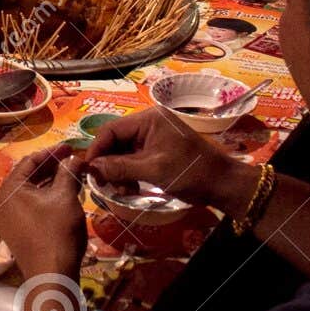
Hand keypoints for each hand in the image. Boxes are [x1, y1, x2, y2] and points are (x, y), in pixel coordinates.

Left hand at [0, 147, 87, 277]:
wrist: (51, 275)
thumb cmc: (56, 232)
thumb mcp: (65, 197)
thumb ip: (68, 172)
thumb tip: (74, 158)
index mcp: (8, 189)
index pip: (29, 160)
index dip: (52, 152)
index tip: (71, 148)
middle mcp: (2, 202)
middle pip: (28, 176)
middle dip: (52, 167)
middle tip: (73, 160)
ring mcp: (7, 219)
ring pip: (30, 193)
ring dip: (50, 183)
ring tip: (72, 176)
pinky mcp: (16, 232)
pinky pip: (29, 207)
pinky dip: (46, 199)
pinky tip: (64, 196)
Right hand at [84, 108, 233, 206]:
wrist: (222, 184)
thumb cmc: (190, 172)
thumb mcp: (153, 170)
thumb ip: (120, 168)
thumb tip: (92, 168)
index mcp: (149, 119)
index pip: (111, 129)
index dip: (96, 149)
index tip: (87, 170)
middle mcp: (149, 124)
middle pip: (116, 141)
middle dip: (108, 164)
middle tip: (104, 185)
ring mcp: (154, 138)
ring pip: (123, 153)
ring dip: (119, 173)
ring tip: (122, 191)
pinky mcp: (158, 152)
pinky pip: (135, 161)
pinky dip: (129, 175)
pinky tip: (130, 189)